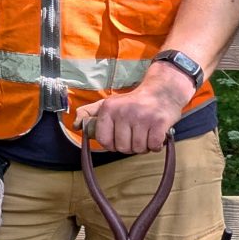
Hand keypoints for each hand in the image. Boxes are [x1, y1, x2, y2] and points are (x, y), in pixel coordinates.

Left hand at [75, 65, 193, 153]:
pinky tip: (155, 135)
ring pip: (138, 148)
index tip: (118, 139)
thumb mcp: (109, 103)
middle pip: (122, 147)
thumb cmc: (133, 102)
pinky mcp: (159, 123)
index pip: (104, 140)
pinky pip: (153, 146)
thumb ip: (89, 113)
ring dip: (143, 146)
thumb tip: (76, 125)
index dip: (112, 144)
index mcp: (109, 108)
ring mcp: (142, 117)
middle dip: (130, 146)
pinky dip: (155, 146)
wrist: (162, 91)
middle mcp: (123, 112)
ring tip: (145, 134)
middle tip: (135, 135)